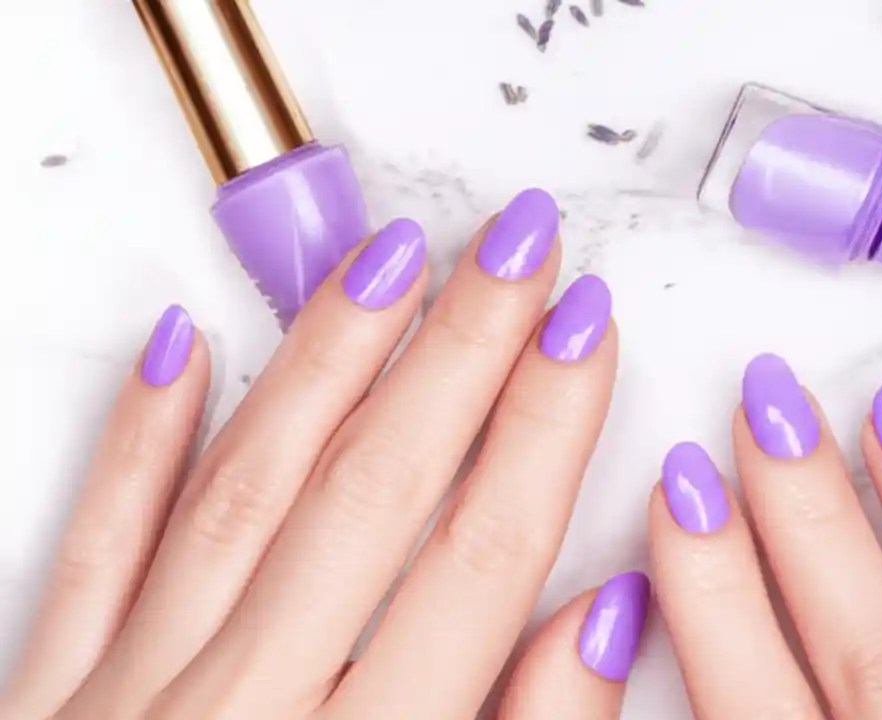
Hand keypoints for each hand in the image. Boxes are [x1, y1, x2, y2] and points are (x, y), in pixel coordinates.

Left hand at [1, 189, 643, 718]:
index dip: (544, 431)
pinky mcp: (42, 704)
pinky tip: (175, 349)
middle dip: (460, 352)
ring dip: (326, 359)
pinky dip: (136, 446)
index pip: (477, 558)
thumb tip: (603, 618)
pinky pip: (92, 549)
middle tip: (517, 249)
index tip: (586, 331)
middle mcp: (242, 714)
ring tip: (385, 256)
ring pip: (246, 487)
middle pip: (376, 493)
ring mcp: (129, 700)